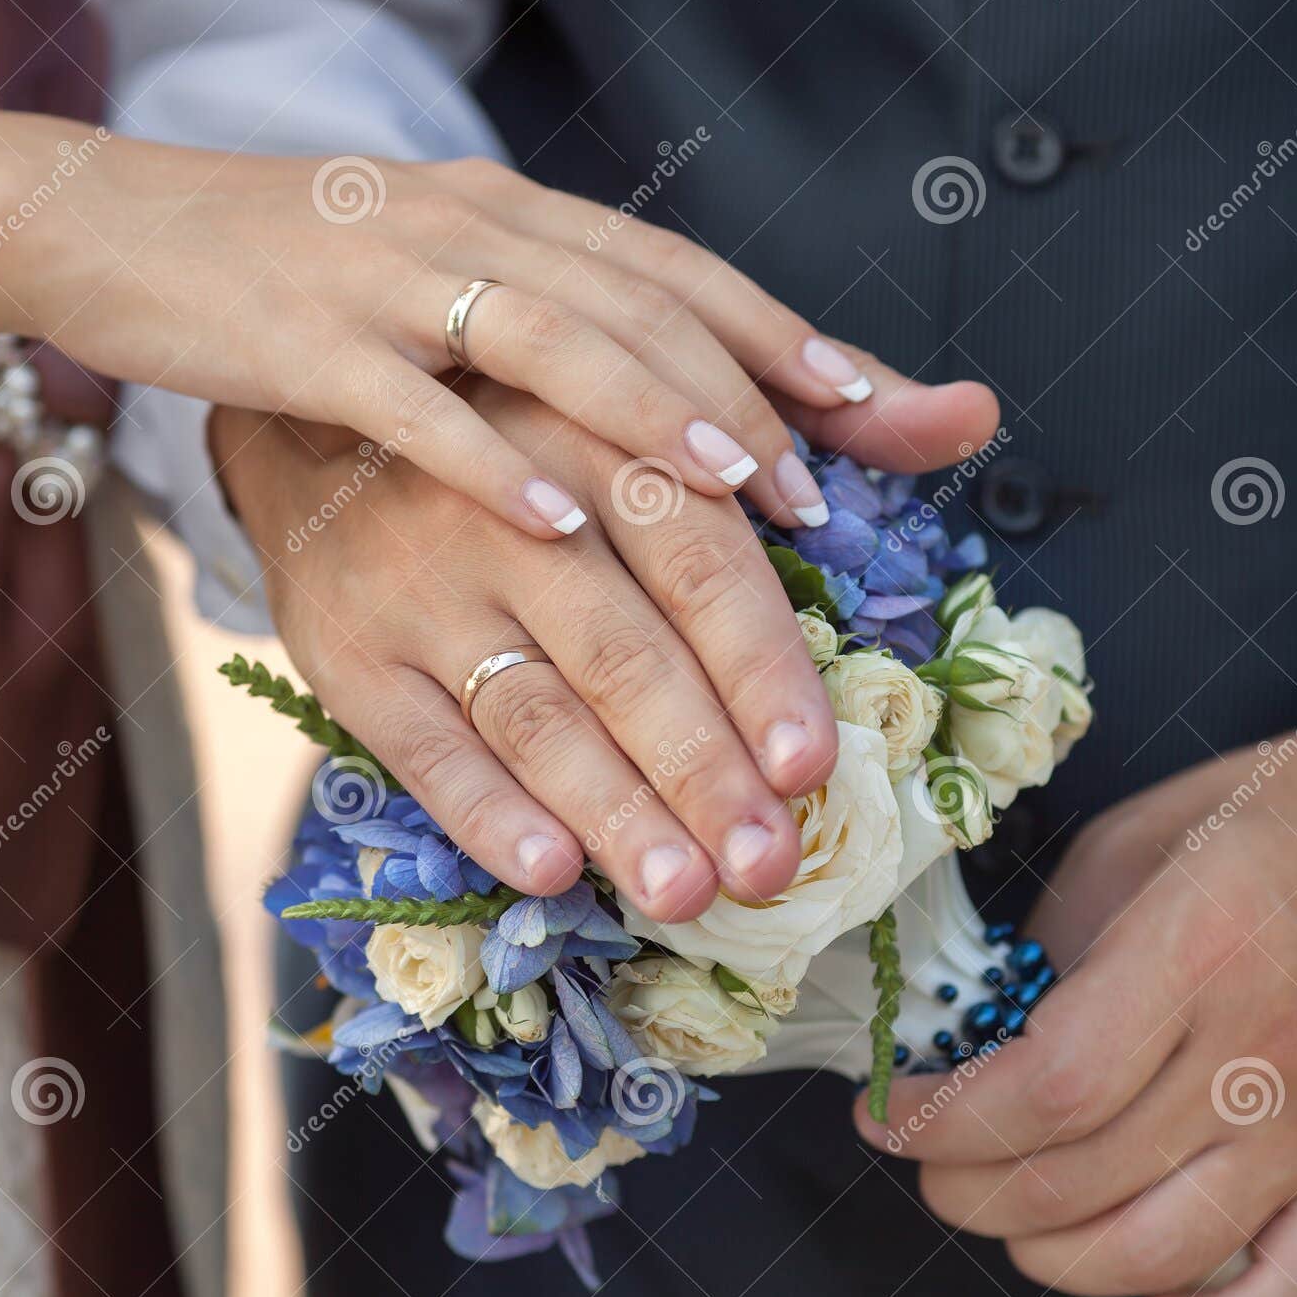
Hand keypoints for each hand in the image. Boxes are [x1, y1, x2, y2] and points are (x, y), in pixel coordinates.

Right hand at [22, 141, 989, 537]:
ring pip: (548, 339)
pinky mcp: (301, 340)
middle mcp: (464, 226)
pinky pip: (412, 407)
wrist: (113, 223)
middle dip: (743, 395)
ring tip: (737, 491)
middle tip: (823, 494)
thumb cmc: (282, 274)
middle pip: (636, 305)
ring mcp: (384, 277)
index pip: (669, 266)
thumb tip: (626, 396)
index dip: (774, 331)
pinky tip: (554, 525)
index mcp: (503, 211)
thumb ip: (523, 319)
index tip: (862, 402)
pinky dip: (490, 464)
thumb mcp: (422, 272)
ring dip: (654, 414)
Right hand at [214, 373, 996, 918]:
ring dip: (611, 807)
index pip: (694, 555)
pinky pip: (419, 744)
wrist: (322, 439)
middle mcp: (503, 507)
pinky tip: (549, 871)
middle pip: (620, 651)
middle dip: (701, 767)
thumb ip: (816, 423)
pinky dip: (483, 812)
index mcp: (594, 435)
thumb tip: (974, 414)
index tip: (813, 766)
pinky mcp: (343, 651)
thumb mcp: (656, 406)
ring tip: (683, 890)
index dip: (757, 665)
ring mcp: (414, 584)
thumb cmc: (527, 441)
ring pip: (530, 709)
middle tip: (766, 867)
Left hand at [858, 743, 1296, 1296]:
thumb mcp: (1126, 852)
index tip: (884, 1112)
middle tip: (922, 1160)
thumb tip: (979, 1039)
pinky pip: (1291, 1290)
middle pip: (1081, 1179)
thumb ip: (1057, 950)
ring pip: (1160, 1247)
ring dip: (1049, 1253)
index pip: (1049, 1089)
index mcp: (1191, 955)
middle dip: (967, 1187)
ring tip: (997, 1214)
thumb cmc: (1247, 825)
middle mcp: (1253, 1054)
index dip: (947, 1121)